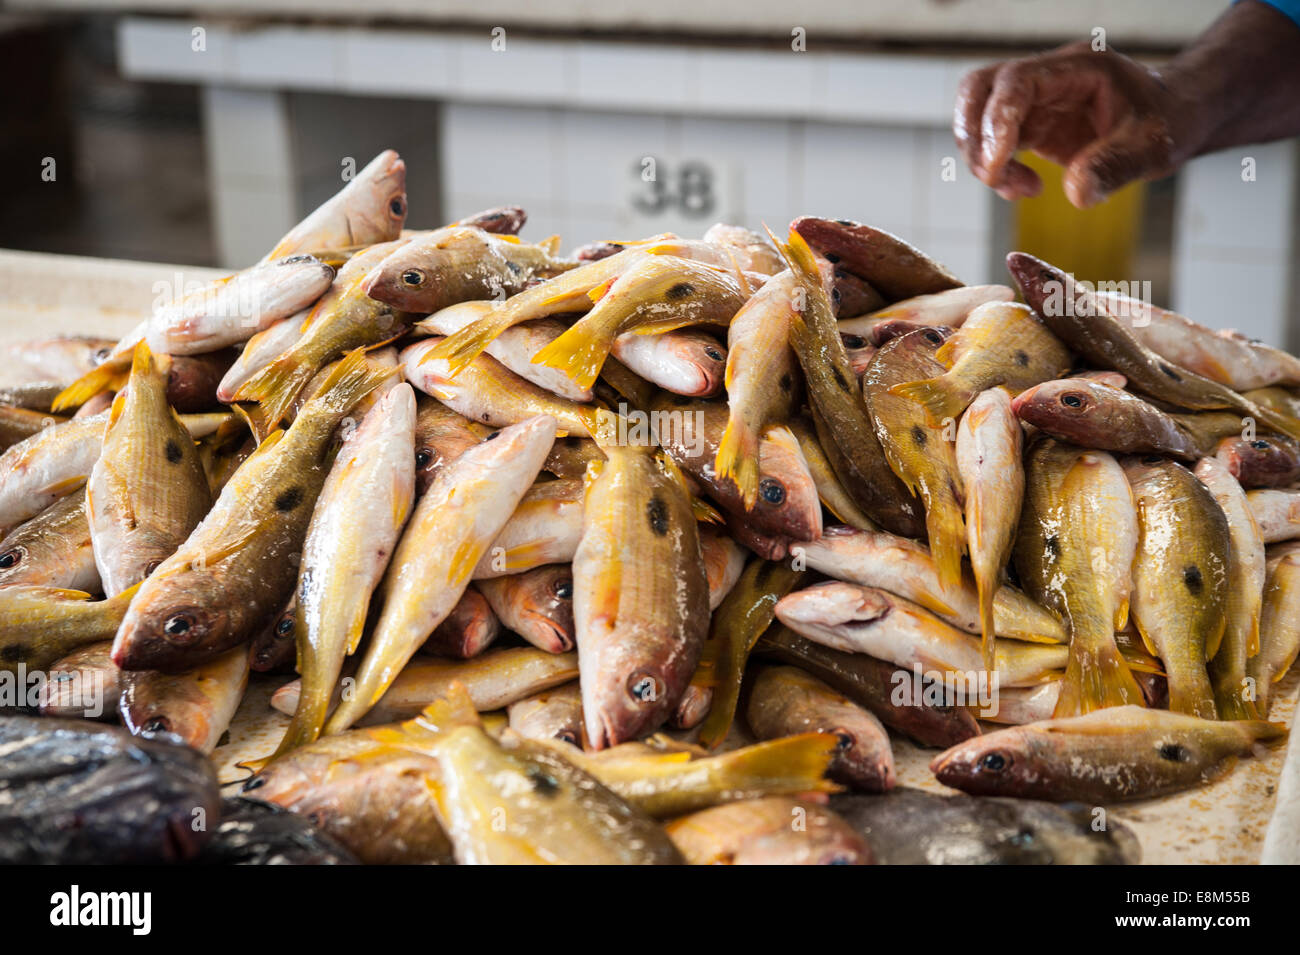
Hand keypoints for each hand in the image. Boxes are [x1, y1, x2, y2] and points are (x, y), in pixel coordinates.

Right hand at [954, 41, 1200, 207]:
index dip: (996, 121)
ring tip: (1019, 189)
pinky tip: (1026, 188)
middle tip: (993, 176)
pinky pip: (991, 144)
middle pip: (978, 89)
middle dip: (974, 137)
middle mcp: (1048, 78)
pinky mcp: (1030, 125)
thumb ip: (1115, 167)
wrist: (1172, 119)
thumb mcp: (1152, 147)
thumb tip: (1075, 194)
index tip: (997, 165)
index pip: (1015, 81)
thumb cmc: (1167, 122)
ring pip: (976, 118)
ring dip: (982, 159)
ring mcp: (1036, 101)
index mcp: (1079, 68)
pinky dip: (996, 171)